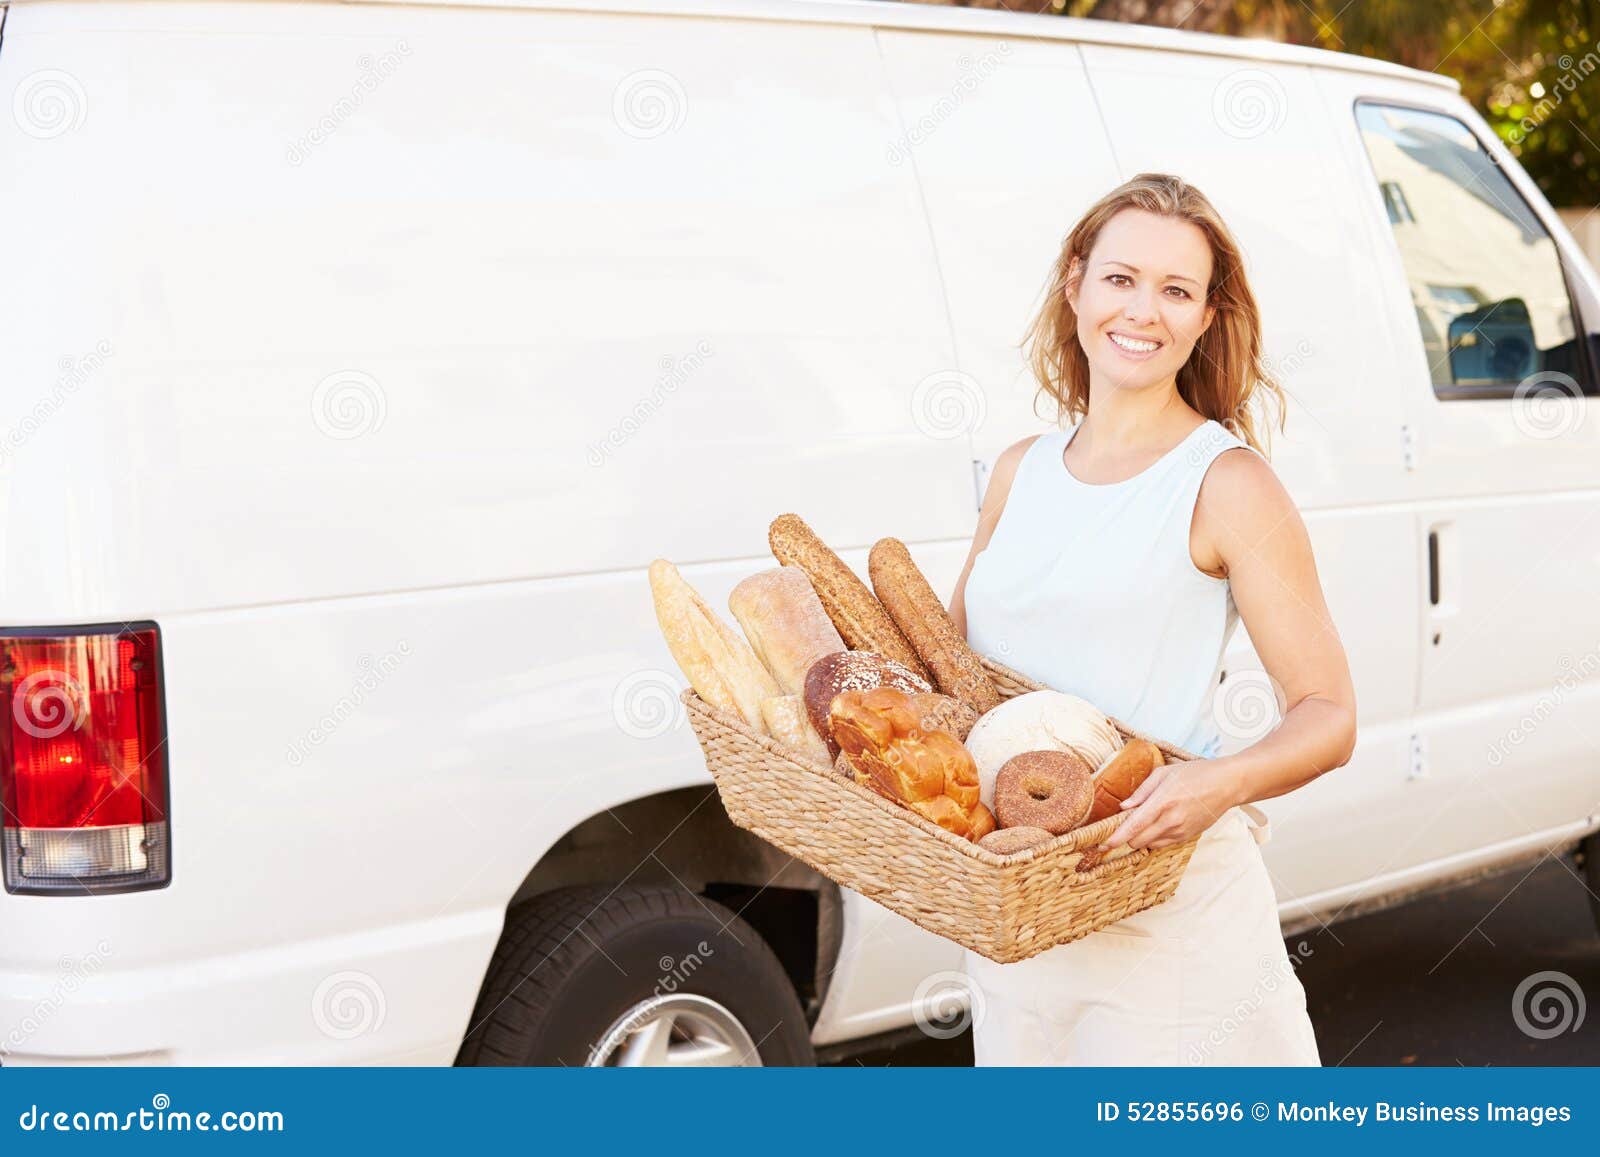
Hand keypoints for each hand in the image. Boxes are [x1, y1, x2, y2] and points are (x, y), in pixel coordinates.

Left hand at [1097, 758, 1238, 851]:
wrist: (1227, 784)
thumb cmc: (1195, 774)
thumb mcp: (1164, 774)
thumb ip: (1141, 792)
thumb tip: (1124, 807)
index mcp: (1162, 802)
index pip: (1134, 826)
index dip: (1116, 838)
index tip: (1102, 844)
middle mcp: (1171, 820)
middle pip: (1137, 841)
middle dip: (1125, 836)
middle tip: (1122, 824)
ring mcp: (1180, 831)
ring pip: (1149, 844)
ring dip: (1140, 837)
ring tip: (1145, 819)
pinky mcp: (1188, 837)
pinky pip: (1163, 844)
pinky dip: (1154, 838)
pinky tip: (1159, 823)